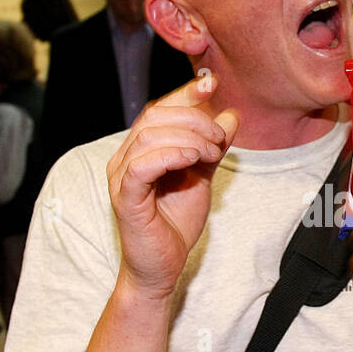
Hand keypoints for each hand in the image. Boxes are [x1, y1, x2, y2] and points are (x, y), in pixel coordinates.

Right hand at [105, 74, 237, 297]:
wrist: (163, 267)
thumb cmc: (175, 223)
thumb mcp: (202, 176)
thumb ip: (213, 147)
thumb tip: (231, 115)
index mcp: (142, 148)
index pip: (159, 108)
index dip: (185, 93)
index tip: (212, 84)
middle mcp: (126, 157)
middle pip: (154, 116)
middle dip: (193, 118)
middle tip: (219, 136)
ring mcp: (122, 176)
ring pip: (149, 135)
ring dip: (188, 137)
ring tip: (211, 152)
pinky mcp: (125, 198)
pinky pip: (141, 165)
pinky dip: (170, 155)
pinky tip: (192, 160)